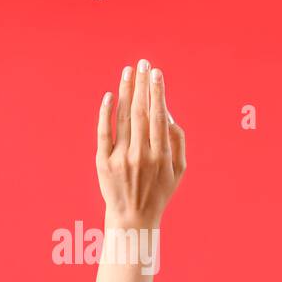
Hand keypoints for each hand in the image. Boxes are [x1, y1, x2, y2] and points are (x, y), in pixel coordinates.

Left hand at [96, 59, 185, 228]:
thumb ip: (177, 142)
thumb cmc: (159, 191)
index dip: (157, 93)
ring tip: (128, 72)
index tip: (156, 73)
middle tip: (143, 63)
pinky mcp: (103, 161)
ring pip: (123, 118)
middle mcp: (141, 155)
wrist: (133, 217)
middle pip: (141, 112)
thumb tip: (169, 114)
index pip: (159, 117)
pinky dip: (105, 112)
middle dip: (142, 85)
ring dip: (125, 91)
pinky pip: (104, 132)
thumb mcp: (179, 171)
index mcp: (162, 156)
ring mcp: (121, 158)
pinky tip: (109, 95)